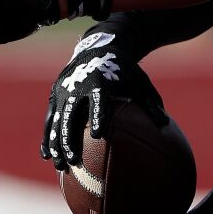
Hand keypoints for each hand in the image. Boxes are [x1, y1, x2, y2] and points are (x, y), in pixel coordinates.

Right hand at [43, 28, 165, 169]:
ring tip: (60, 165)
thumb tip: (165, 125)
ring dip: (56, 142)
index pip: (97, 99)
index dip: (96, 116)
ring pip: (57, 119)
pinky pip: (50, 118)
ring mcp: (63, 89)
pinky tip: (47, 155)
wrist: (98, 48)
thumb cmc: (123, 70)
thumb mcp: (140, 80)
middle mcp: (77, 84)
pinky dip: (47, 136)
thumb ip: (150, 102)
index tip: (97, 135)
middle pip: (70, 113)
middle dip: (69, 137)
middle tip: (74, 160)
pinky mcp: (54, 94)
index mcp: (100, 79)